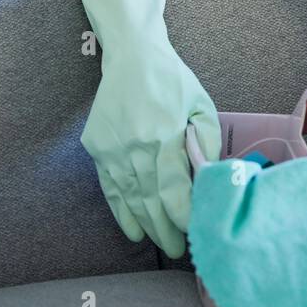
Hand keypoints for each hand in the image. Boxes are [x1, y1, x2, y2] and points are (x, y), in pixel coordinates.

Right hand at [77, 0, 221, 257]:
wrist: (131, 55)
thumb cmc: (173, 80)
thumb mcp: (202, 104)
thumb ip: (206, 141)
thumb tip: (210, 176)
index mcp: (163, 135)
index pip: (173, 189)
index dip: (184, 215)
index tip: (196, 232)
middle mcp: (134, 146)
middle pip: (150, 200)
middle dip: (165, 229)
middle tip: (179, 251)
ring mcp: (111, 148)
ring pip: (128, 198)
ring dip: (143, 224)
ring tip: (158, 244)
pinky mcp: (96, 147)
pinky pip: (109, 186)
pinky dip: (120, 210)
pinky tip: (132, 228)